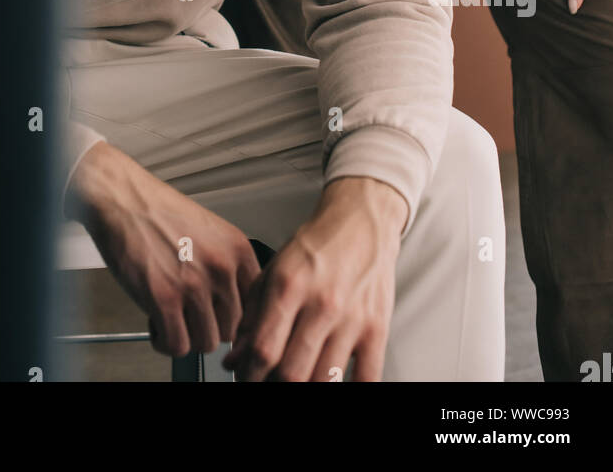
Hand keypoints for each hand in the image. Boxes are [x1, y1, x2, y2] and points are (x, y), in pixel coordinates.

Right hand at [64, 141, 261, 356]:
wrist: (122, 198)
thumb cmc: (158, 213)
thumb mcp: (210, 232)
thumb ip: (227, 267)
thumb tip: (232, 308)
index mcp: (238, 249)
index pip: (256, 306)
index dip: (236, 319)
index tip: (220, 320)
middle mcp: (222, 268)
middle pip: (232, 329)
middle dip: (208, 328)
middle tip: (188, 317)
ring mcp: (194, 285)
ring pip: (206, 343)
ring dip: (187, 337)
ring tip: (170, 318)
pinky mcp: (164, 299)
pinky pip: (177, 346)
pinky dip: (165, 343)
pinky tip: (156, 324)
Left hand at [222, 176, 406, 381]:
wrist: (361, 221)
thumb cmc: (316, 246)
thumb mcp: (274, 269)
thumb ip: (252, 315)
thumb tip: (234, 359)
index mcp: (289, 286)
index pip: (264, 348)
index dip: (249, 374)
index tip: (245, 378)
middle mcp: (321, 303)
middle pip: (292, 372)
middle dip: (273, 386)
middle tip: (267, 382)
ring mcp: (353, 319)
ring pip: (324, 380)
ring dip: (304, 389)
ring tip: (294, 382)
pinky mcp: (378, 329)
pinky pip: (366, 377)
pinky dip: (349, 391)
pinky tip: (331, 385)